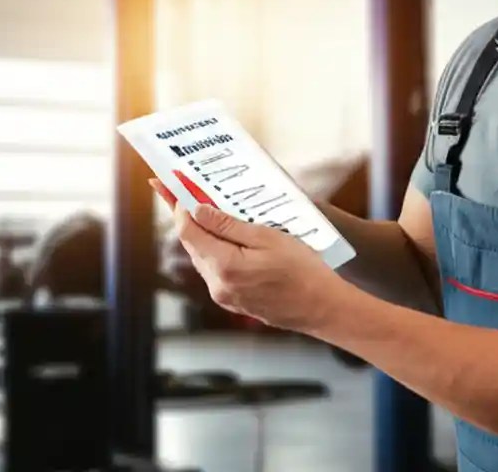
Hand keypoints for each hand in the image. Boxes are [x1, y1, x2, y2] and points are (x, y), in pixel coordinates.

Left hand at [148, 179, 345, 333]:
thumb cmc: (302, 270)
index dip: (180, 208)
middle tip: (187, 194)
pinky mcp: (234, 302)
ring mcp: (225, 297)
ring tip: (211, 213)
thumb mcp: (267, 237)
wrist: (322, 307)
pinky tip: (228, 239)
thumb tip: (198, 211)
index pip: (188, 232)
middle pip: (193, 245)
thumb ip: (229, 225)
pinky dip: (217, 252)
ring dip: (205, 236)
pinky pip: (216, 272)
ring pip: (204, 259)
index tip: (175, 188)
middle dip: (190, 219)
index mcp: (224, 266)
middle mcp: (218, 285)